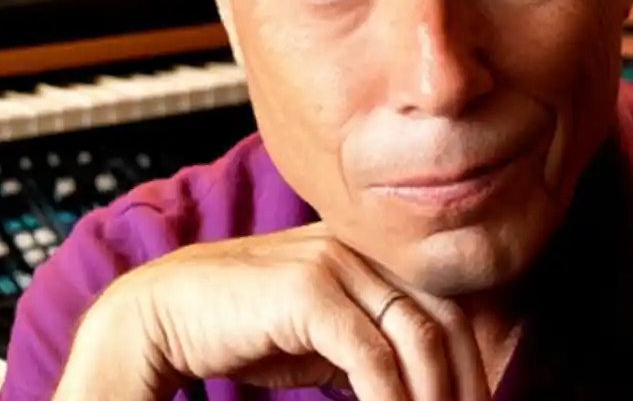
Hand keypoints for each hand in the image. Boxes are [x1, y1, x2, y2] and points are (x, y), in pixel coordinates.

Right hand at [53, 222, 491, 400]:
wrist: (162, 314)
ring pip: (417, 337)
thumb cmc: (243, 329)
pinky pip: (370, 356)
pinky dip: (390, 400)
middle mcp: (360, 247)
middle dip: (464, 385)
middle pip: (444, 319)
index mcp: (370, 252)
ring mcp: (334, 263)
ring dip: (432, 398)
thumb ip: (370, 346)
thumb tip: (420, 384)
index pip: (446, 306)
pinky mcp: (307, 291)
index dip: (470, 364)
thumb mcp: (322, 338)